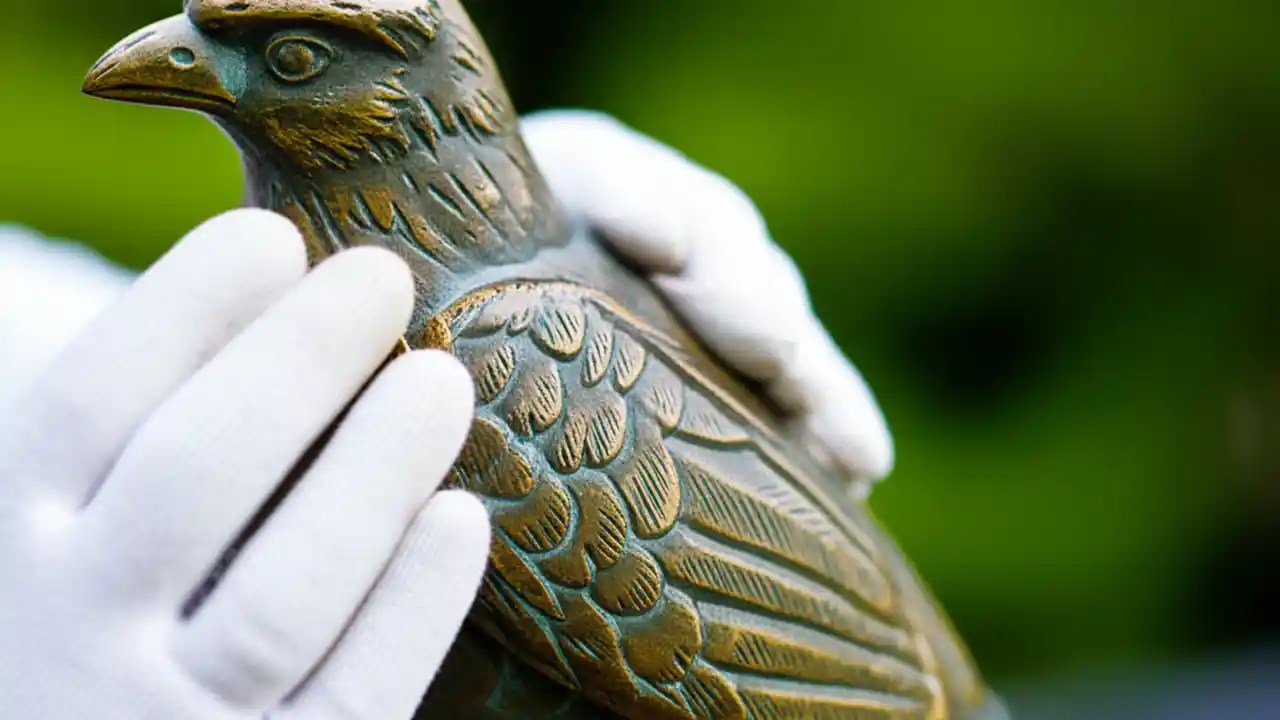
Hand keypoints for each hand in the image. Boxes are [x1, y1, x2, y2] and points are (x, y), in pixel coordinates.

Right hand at [0, 211, 487, 718]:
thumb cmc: (106, 628)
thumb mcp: (68, 536)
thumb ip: (127, 448)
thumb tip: (251, 290)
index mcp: (14, 546)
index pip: (87, 408)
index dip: (180, 309)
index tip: (271, 236)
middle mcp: (74, 635)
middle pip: (195, 476)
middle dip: (296, 361)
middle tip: (381, 276)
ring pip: (284, 594)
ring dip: (372, 472)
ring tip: (442, 381)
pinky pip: (354, 696)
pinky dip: (411, 606)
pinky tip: (460, 518)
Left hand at [1, 111, 892, 488]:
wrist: (366, 418)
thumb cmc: (345, 324)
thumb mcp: (311, 248)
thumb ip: (287, 181)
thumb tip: (154, 72)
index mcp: (529, 200)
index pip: (612, 174)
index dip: (653, 202)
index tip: (670, 249)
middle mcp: (609, 252)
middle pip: (710, 242)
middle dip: (751, 289)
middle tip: (764, 341)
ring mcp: (665, 324)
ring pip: (761, 319)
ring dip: (811, 367)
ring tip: (848, 441)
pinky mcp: (698, 390)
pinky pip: (776, 399)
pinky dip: (820, 422)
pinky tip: (859, 467)